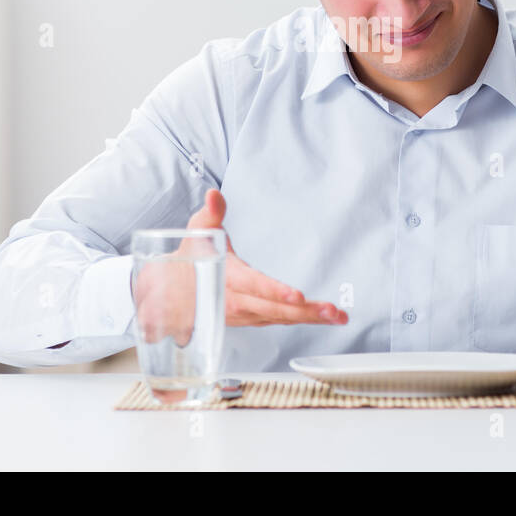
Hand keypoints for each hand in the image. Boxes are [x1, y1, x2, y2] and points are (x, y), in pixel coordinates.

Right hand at [188, 189, 347, 326]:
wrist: (177, 290)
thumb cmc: (194, 257)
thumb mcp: (199, 231)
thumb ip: (211, 213)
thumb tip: (215, 194)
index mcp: (226, 277)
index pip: (252, 285)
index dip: (274, 291)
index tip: (296, 296)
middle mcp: (236, 301)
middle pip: (274, 310)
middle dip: (305, 312)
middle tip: (332, 311)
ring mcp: (245, 314)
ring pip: (280, 318)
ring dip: (310, 318)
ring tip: (338, 316)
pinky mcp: (253, 318)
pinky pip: (280, 320)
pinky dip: (303, 320)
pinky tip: (325, 317)